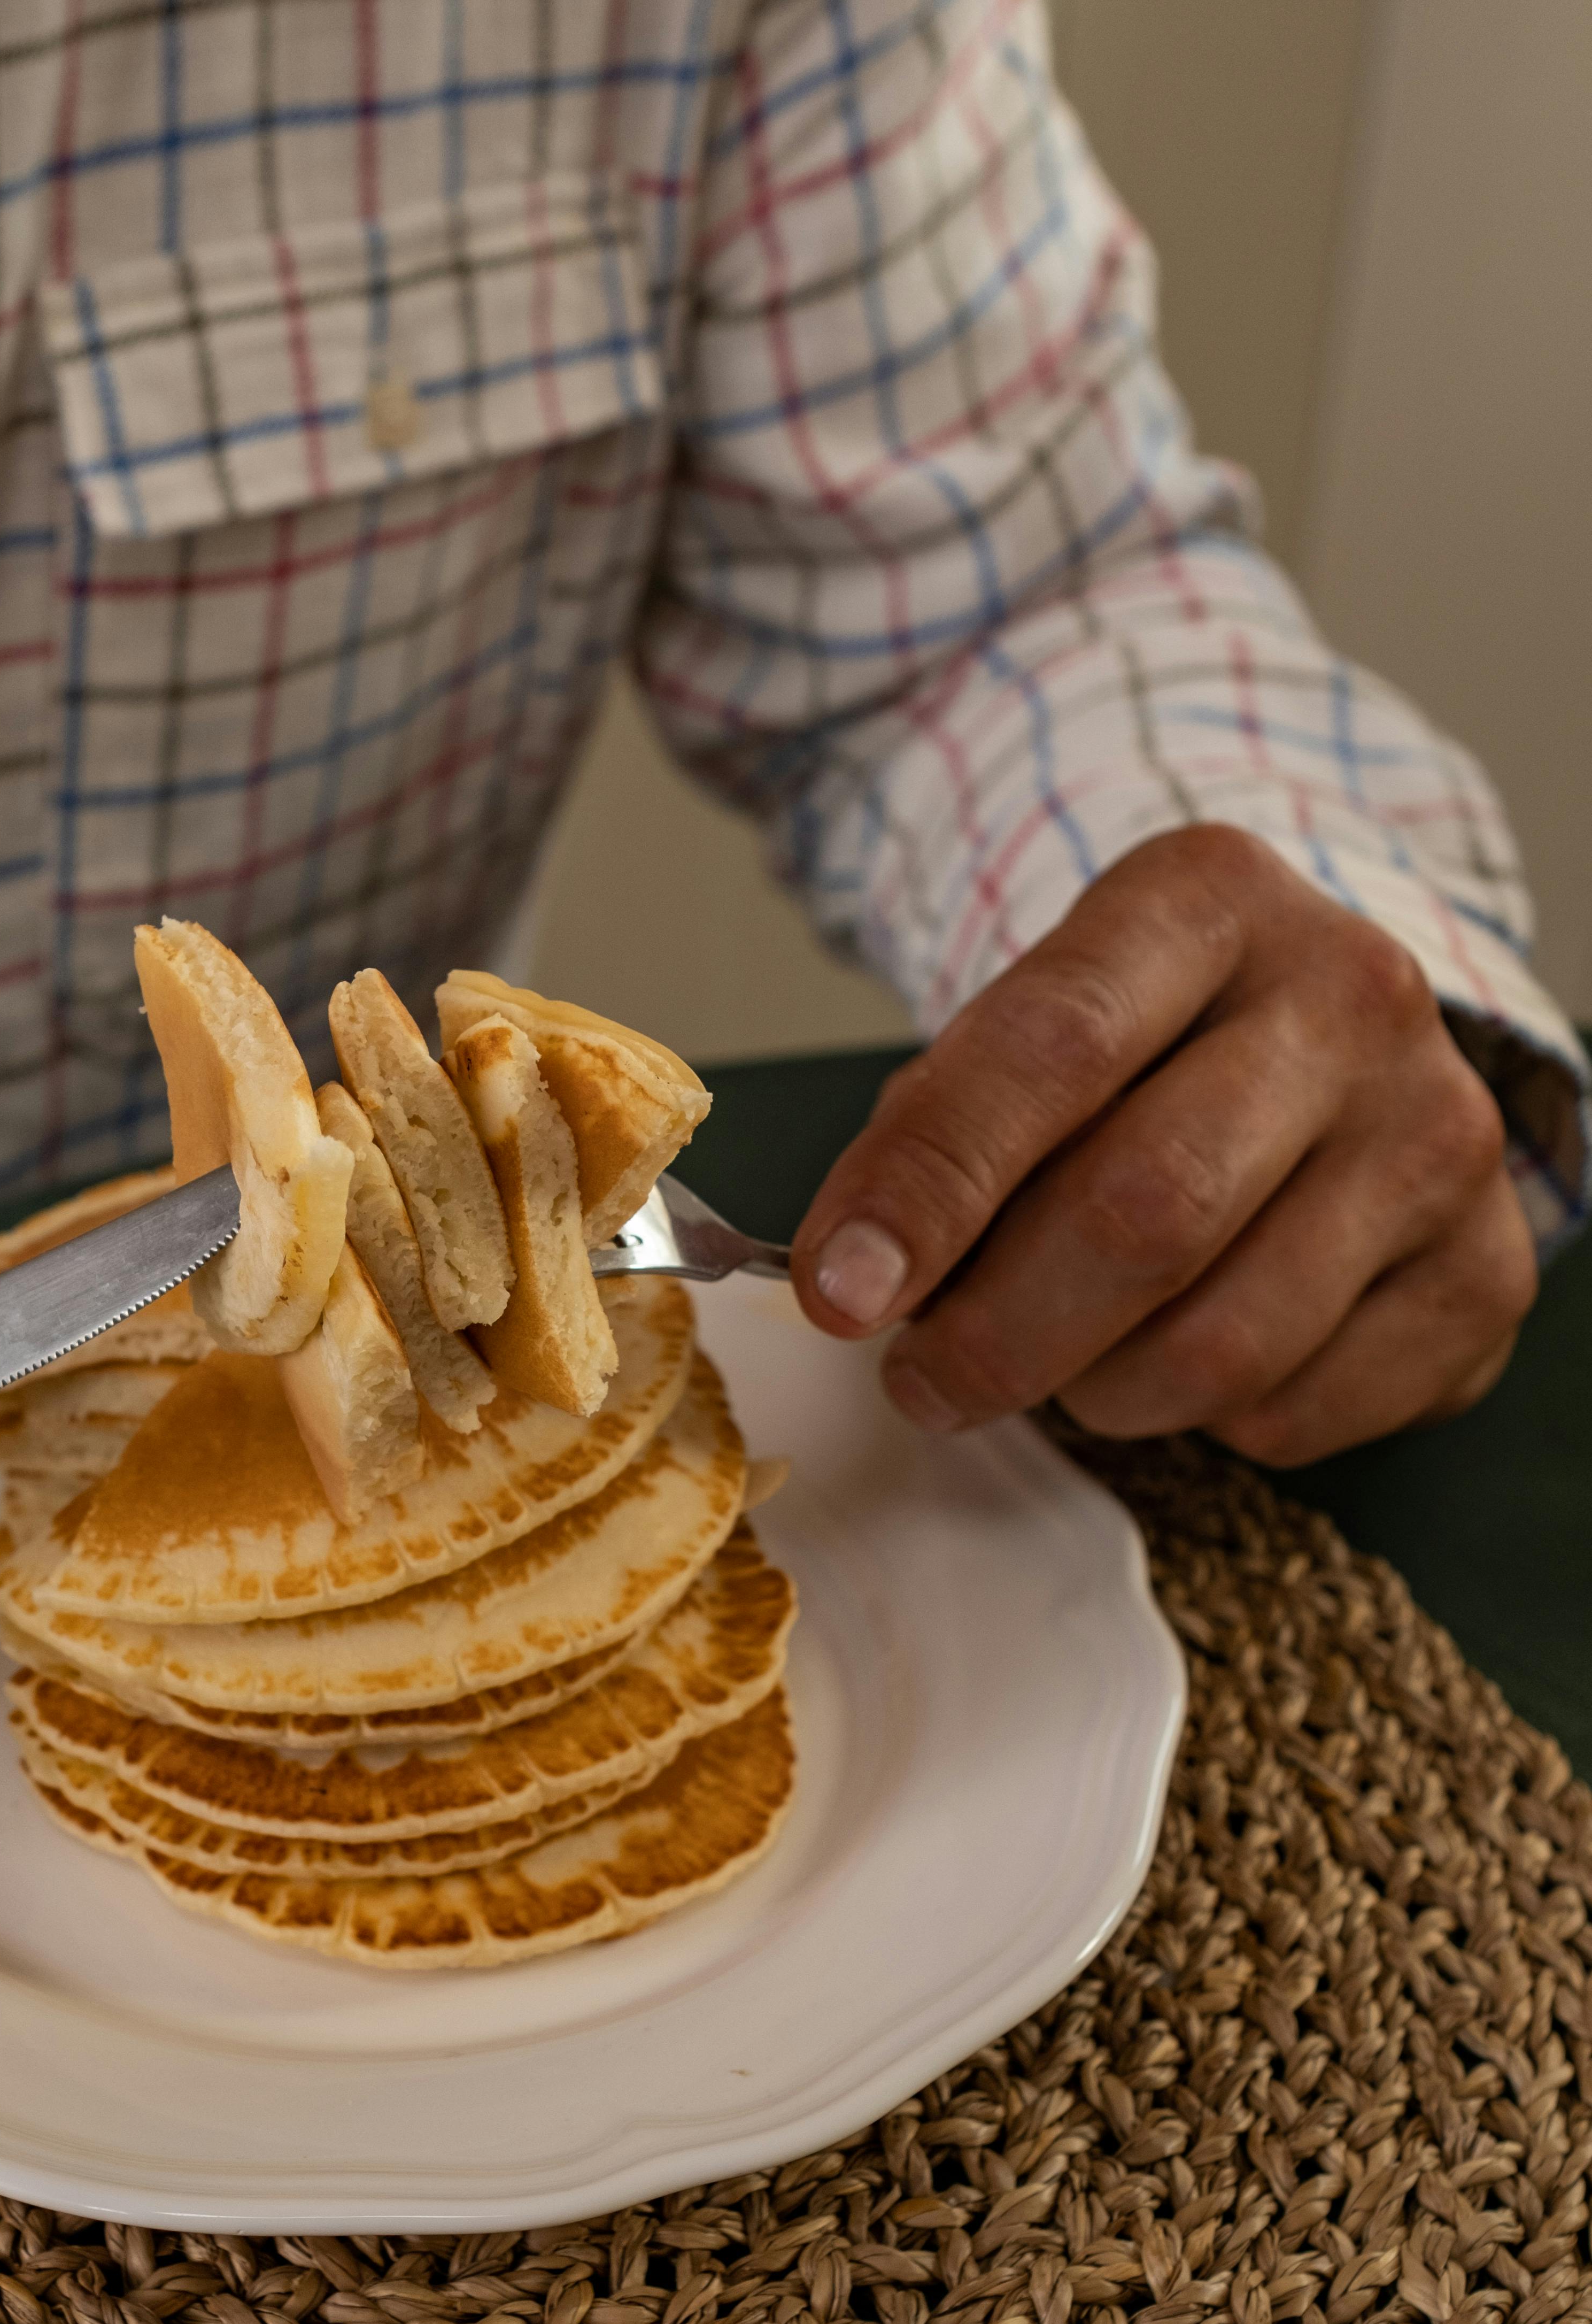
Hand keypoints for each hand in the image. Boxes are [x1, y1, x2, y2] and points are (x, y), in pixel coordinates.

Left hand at [792, 827, 1536, 1465]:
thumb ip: (936, 1131)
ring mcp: (1438, 1135)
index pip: (1053, 1048)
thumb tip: (851, 1278)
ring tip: (1051, 1366)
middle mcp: (1352, 996)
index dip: (930, 1188)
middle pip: (1147, 1210)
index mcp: (1210, 899)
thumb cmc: (1143, 1045)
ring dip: (1094, 1393)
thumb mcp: (1028, 1024)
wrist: (1328, 1037)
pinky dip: (1205, 1423)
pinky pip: (1299, 1410)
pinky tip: (1183, 1358)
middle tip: (922, 1379)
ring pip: (1223, 1340)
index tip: (839, 1292)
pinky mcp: (1484, 1272)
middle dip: (998, 1332)